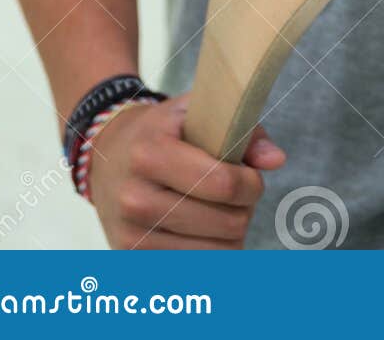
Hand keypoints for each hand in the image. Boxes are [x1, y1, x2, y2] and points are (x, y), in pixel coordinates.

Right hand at [88, 91, 285, 248]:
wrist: (106, 156)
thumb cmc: (162, 131)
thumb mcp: (196, 112)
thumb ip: (242, 131)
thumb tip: (276, 160)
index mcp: (150, 154)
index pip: (223, 183)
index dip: (251, 182)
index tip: (252, 174)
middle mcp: (136, 198)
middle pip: (226, 223)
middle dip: (246, 207)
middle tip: (238, 192)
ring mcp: (132, 235)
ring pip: (218, 254)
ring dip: (232, 233)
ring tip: (222, 209)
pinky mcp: (132, 260)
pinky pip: (196, 270)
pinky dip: (212, 253)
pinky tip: (205, 230)